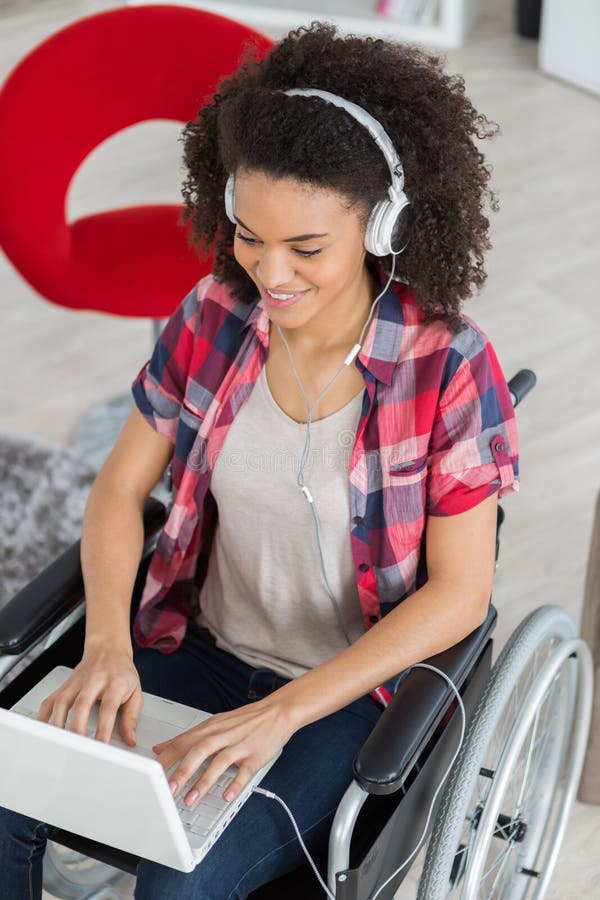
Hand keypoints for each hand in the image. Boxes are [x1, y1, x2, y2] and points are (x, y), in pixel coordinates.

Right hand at [36, 644, 141, 746]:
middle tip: (78, 747)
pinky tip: (45, 729)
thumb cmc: (122, 673)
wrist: (108, 649)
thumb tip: (130, 739)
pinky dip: (44, 716)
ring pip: (62, 701)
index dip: (104, 727)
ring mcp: (77, 682)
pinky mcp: (65, 684)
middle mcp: (95, 681)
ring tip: (60, 743)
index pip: (109, 707)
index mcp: (115, 683)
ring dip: (59, 724)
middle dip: (77, 727)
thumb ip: (132, 717)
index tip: (101, 745)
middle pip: (82, 704)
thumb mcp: (136, 692)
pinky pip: (50, 700)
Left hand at [152, 694, 292, 805]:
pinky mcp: (255, 756)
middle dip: (181, 771)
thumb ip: (187, 738)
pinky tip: (226, 796)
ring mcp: (240, 745)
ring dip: (203, 782)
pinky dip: (235, 785)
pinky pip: (244, 772)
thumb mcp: (213, 724)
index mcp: (210, 728)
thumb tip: (161, 748)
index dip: (167, 758)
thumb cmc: (244, 720)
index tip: (152, 774)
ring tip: (190, 799)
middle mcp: (223, 735)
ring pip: (219, 762)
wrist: (276, 711)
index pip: (183, 742)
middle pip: (198, 751)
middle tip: (168, 790)